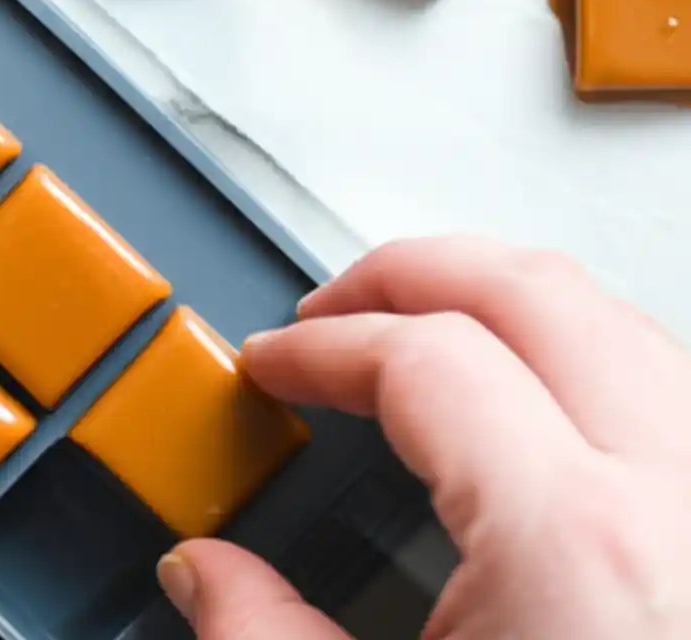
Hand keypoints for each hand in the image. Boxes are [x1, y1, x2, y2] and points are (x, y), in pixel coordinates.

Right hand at [159, 237, 690, 638]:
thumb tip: (205, 577)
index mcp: (573, 545)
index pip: (426, 356)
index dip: (324, 345)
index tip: (273, 364)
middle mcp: (679, 500)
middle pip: (534, 288)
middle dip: (410, 271)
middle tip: (334, 306)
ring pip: (615, 319)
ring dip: (498, 304)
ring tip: (416, 336)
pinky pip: (662, 386)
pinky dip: (572, 360)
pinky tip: (520, 410)